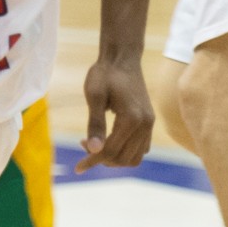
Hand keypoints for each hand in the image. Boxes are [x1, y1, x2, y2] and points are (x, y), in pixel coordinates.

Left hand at [77, 55, 153, 172]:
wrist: (122, 59)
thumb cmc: (104, 74)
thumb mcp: (94, 96)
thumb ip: (94, 123)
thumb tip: (93, 150)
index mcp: (131, 119)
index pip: (110, 151)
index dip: (92, 161)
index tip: (77, 167)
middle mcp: (145, 125)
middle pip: (122, 158)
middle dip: (101, 159)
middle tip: (83, 144)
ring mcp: (149, 124)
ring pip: (134, 158)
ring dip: (114, 158)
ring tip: (95, 144)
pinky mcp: (149, 122)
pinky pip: (141, 149)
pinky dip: (125, 152)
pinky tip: (109, 141)